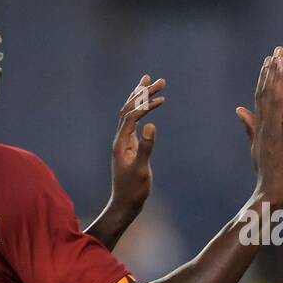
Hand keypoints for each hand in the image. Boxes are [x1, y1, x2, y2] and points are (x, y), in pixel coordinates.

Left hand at [110, 74, 164, 211]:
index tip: (162, 97)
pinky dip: (142, 110)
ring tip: (151, 83)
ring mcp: (124, 141)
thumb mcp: (141, 169)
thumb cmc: (134, 189)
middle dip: (143, 93)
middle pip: (129, 109)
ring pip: (130, 113)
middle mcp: (120, 138)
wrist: (125, 203)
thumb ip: (145, 147)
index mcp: (121, 142)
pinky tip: (149, 106)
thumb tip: (150, 125)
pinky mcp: (130, 146)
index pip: (132, 115)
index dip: (146, 105)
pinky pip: (134, 122)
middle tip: (157, 79)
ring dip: (141, 98)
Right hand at [235, 46, 282, 207]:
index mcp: (261, 127)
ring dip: (278, 78)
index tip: (270, 59)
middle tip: (277, 50)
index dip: (265, 77)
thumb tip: (239, 109)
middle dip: (271, 70)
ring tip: (281, 58)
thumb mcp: (257, 147)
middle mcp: (265, 125)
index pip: (262, 96)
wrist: (270, 194)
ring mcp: (274, 132)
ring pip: (274, 99)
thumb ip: (250, 126)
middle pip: (266, 92)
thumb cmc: (267, 174)